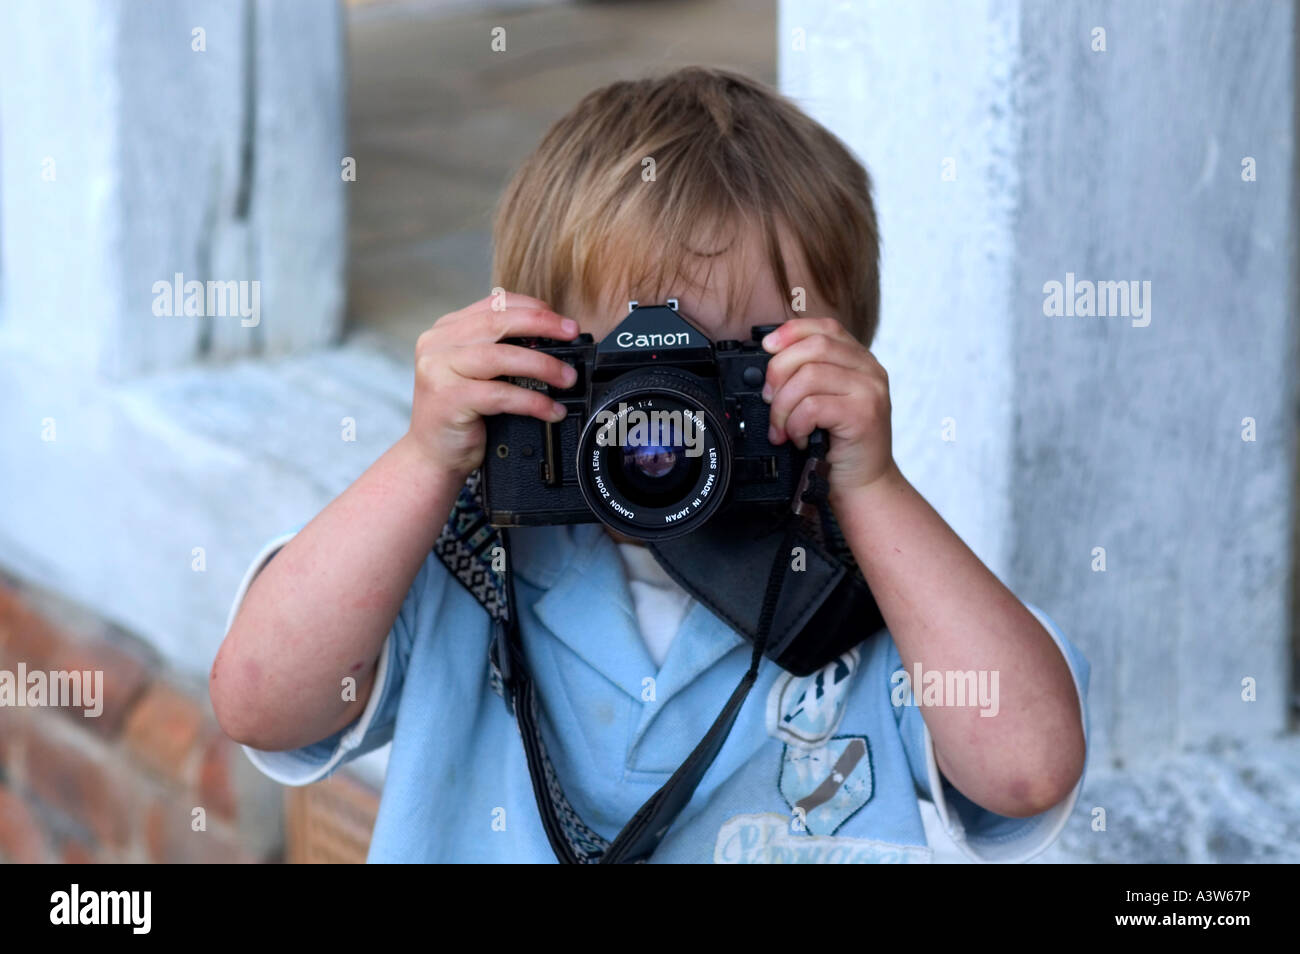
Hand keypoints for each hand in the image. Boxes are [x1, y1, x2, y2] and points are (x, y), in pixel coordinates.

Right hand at [407, 292, 578, 477]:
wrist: (432, 456)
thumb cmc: (459, 415)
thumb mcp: (476, 373)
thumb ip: (500, 350)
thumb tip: (551, 340)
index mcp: (446, 330)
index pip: (493, 304)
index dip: (532, 308)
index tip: (562, 321)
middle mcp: (438, 343)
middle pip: (498, 322)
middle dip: (542, 324)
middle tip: (572, 334)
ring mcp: (439, 369)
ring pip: (501, 356)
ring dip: (542, 365)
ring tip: (567, 378)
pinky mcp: (448, 398)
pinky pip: (501, 394)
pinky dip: (532, 401)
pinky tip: (551, 409)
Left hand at [760, 317, 895, 496]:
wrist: (865, 485)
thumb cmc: (839, 445)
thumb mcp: (825, 402)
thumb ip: (808, 377)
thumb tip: (768, 362)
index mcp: (859, 361)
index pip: (825, 327)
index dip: (791, 332)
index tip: (766, 347)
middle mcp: (869, 370)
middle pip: (813, 347)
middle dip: (779, 372)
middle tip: (769, 401)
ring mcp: (870, 391)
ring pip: (808, 376)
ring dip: (783, 405)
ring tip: (782, 428)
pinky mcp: (864, 415)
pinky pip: (813, 406)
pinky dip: (795, 423)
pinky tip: (798, 438)